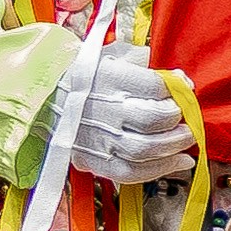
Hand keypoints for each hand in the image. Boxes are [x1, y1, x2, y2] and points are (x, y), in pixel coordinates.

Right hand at [57, 42, 198, 186]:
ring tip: (186, 138)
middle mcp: (102, 110)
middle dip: (178, 120)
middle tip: (187, 117)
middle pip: (153, 119)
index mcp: (107, 79)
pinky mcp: (94, 161)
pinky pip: (132, 172)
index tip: (185, 88)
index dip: (176, 89)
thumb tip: (179, 80)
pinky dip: (161, 169)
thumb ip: (143, 64)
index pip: (154, 86)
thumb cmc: (86, 76)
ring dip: (175, 146)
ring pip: (146, 149)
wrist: (43, 100)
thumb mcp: (110, 57)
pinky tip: (179, 161)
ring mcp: (97, 139)